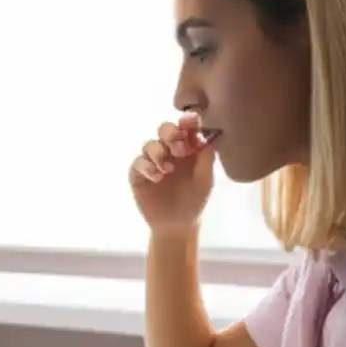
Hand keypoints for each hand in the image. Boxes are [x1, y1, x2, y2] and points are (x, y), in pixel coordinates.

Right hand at [129, 113, 216, 231]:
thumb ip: (207, 158)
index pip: (185, 127)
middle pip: (164, 129)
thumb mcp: (206, 180)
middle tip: (180, 149)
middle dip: (171, 134)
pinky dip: (147, 167)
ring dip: (159, 152)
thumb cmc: (194, 200)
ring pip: (150, 144)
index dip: (187, 121)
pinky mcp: (138, 174)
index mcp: (187, 147)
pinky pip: (138, 162)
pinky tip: (158, 177)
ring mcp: (152, 161)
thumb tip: (207, 136)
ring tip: (168, 169)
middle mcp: (169, 150)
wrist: (177, 225)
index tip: (190, 122)